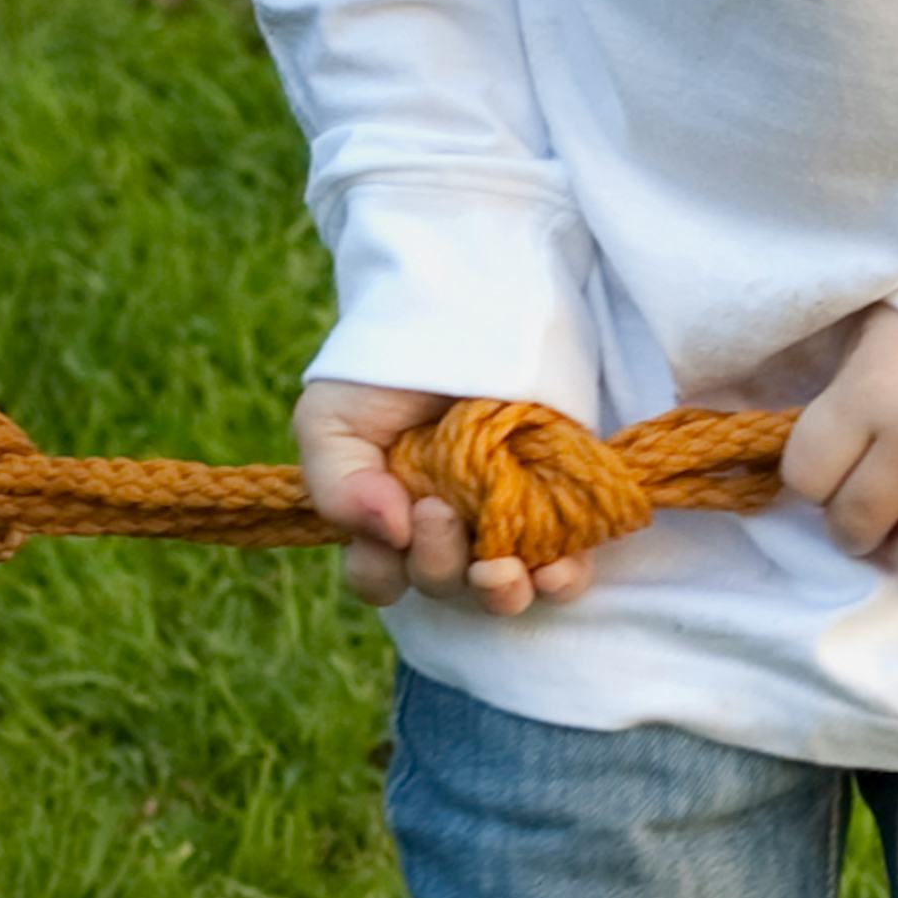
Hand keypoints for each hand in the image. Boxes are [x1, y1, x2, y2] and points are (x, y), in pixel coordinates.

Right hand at [296, 379, 599, 617]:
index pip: (379, 578)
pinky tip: (555, 568)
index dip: (383, 571)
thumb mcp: (333, 417)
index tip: (399, 521)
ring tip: (503, 568)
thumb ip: (337, 484)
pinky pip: (564, 569)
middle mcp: (446, 529)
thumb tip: (389, 533)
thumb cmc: (387, 366)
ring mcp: (504, 521)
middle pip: (440, 585)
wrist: (461, 304)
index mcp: (386, 516)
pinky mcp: (559, 505)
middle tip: (442, 510)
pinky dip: (561, 578)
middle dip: (438, 564)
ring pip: (501, 593)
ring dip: (499, 593)